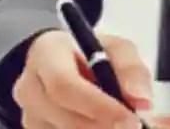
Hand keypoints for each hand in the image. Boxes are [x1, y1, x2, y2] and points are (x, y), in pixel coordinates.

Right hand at [13, 29, 169, 128]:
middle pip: (64, 118)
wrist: (63, 66)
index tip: (131, 119)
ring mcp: (28, 115)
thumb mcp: (114, 49)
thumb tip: (141, 100)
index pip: (64, 85)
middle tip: (133, 127)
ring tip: (120, 124)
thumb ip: (130, 68)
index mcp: (45, 55)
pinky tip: (104, 126)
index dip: (99, 107)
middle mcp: (29, 87)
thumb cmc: (89, 56)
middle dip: (103, 126)